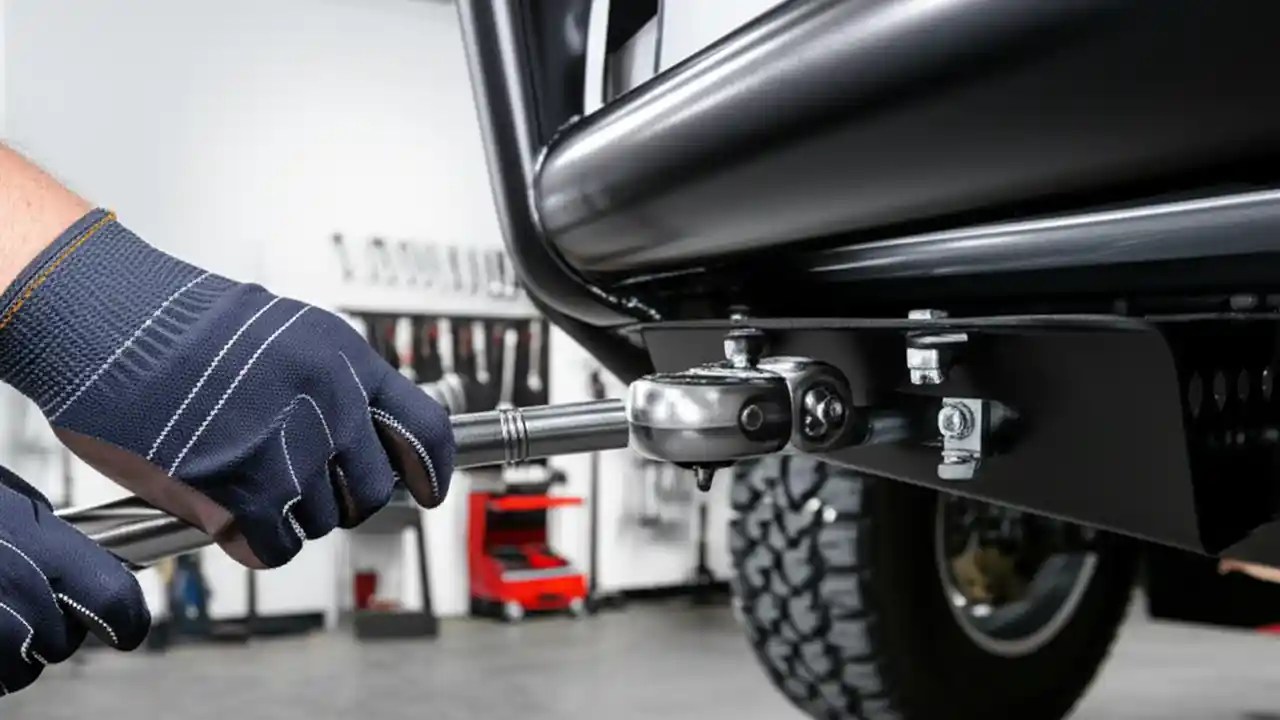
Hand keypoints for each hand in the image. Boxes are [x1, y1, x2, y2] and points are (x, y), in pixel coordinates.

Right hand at [0, 210, 454, 567]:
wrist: (111, 324)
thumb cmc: (179, 324)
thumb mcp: (284, 334)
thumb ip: (330, 384)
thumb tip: (357, 436)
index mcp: (345, 359)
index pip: (424, 428)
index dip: (432, 469)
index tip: (431, 488)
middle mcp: (331, 402)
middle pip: (374, 489)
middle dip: (343, 499)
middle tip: (304, 491)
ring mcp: (291, 447)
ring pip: (323, 521)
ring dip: (290, 517)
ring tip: (245, 484)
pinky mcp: (244, 489)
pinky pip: (277, 546)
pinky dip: (257, 542)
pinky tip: (232, 517)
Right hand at [0, 465, 148, 695]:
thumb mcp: (13, 504)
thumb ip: (55, 545)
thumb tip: (94, 581)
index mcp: (41, 544)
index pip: (113, 599)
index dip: (125, 621)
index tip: (123, 630)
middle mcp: (14, 585)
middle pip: (61, 643)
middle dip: (50, 632)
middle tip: (23, 606)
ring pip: (18, 671)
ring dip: (9, 656)